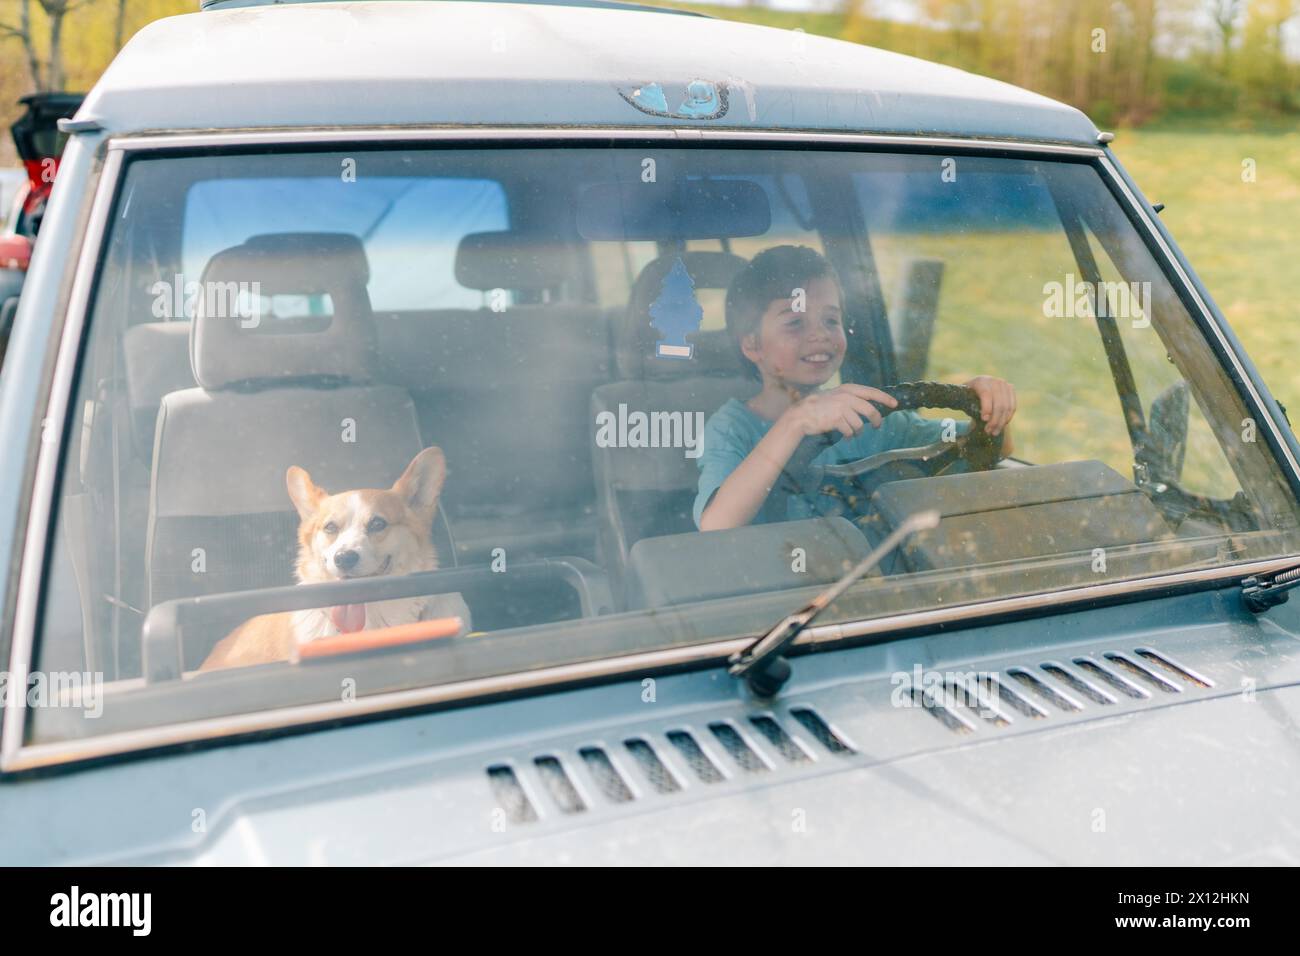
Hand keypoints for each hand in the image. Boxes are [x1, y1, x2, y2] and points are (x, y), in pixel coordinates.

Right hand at [781, 384, 898, 439]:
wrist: (802, 415)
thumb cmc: (819, 407)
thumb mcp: (835, 396)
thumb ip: (850, 398)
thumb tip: (868, 408)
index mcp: (847, 389)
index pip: (871, 392)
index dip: (884, 398)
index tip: (894, 404)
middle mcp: (846, 397)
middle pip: (870, 410)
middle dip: (876, 420)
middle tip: (877, 427)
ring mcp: (841, 407)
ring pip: (859, 424)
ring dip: (858, 432)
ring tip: (852, 434)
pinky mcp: (836, 419)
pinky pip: (849, 431)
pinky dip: (849, 436)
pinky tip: (845, 436)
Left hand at [962, 375, 1015, 435]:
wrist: (979, 388)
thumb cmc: (968, 396)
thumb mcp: (962, 398)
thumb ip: (960, 406)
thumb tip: (955, 432)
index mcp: (980, 381)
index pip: (986, 395)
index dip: (986, 408)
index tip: (984, 420)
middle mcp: (994, 381)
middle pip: (999, 403)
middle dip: (994, 420)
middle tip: (989, 431)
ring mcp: (1004, 384)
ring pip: (1007, 406)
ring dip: (1001, 421)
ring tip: (994, 432)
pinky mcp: (1011, 389)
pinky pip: (1012, 406)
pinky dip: (1008, 417)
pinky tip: (1002, 425)